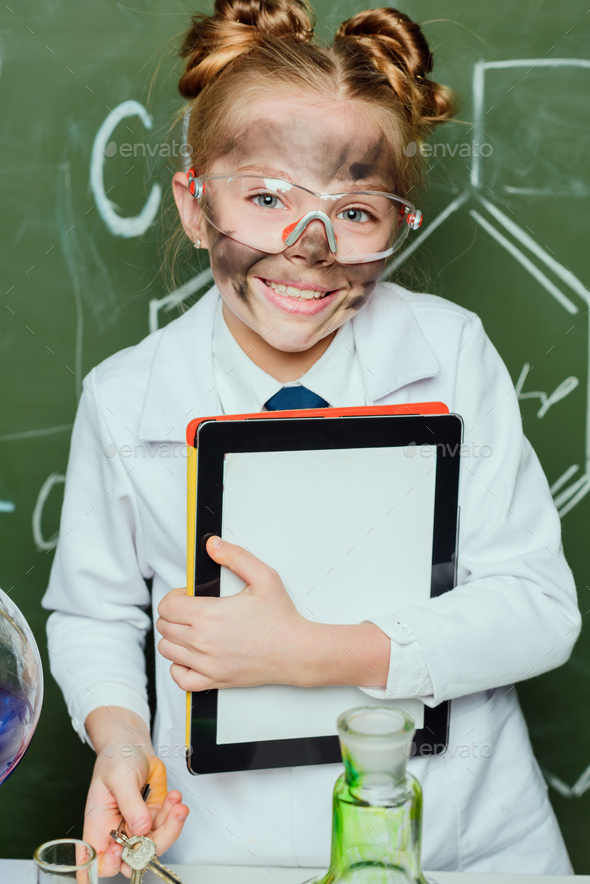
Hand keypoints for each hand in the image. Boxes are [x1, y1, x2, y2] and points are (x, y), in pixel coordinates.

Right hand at [83, 708, 188, 877]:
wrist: (132, 743)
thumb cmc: (116, 757)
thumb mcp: (120, 778)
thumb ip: (130, 805)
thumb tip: (141, 829)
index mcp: (99, 826)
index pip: (100, 861)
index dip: (112, 863)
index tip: (124, 848)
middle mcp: (118, 831)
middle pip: (134, 857)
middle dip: (154, 843)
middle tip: (167, 821)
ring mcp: (138, 824)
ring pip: (156, 843)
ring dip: (171, 825)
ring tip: (176, 804)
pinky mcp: (155, 816)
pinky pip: (168, 825)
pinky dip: (175, 813)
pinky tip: (174, 797)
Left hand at [157, 536, 389, 691]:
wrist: (296, 651)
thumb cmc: (281, 618)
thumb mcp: (264, 576)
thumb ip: (236, 556)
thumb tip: (213, 546)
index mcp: (208, 615)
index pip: (167, 605)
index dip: (175, 596)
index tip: (190, 596)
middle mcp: (202, 641)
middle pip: (164, 626)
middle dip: (174, 614)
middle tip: (193, 610)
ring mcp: (206, 663)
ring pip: (167, 650)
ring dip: (174, 637)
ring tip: (193, 630)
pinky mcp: (214, 680)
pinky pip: (179, 678)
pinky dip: (178, 666)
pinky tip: (191, 656)